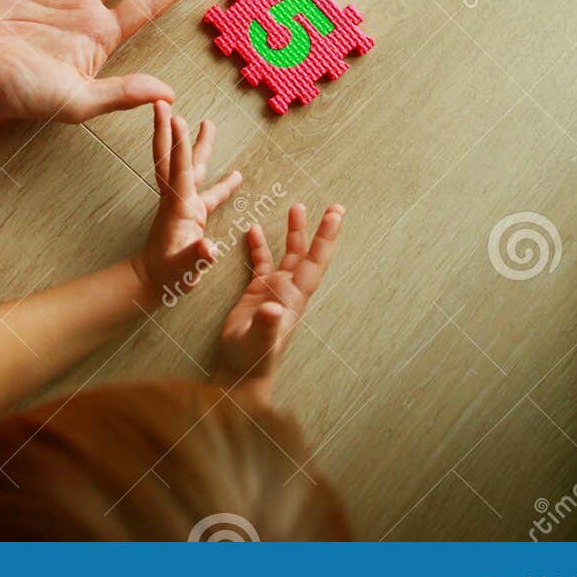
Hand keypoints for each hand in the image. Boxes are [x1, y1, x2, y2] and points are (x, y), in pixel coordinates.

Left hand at [131, 102, 241, 301]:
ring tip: (209, 122)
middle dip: (170, 130)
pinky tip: (237, 174)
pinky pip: (208, 191)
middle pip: (174, 157)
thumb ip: (197, 258)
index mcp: (177, 206)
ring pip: (190, 167)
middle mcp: (178, 198)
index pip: (179, 169)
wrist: (153, 281)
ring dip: (197, 145)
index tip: (178, 117)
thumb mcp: (183, 270)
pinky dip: (222, 183)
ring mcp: (184, 203)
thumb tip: (211, 248)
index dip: (180, 144)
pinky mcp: (191, 213)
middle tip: (164, 102)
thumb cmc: (167, 276)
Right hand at [216, 204, 343, 405]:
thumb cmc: (253, 358)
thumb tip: (273, 308)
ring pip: (288, 255)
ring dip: (293, 233)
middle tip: (334, 206)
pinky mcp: (258, 292)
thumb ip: (267, 325)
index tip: (335, 214)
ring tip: (295, 208)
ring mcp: (275, 290)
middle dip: (319, 230)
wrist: (242, 370)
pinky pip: (262, 263)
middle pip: (308, 254)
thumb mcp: (259, 342)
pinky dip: (259, 246)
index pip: (314, 262)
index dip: (325, 238)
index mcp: (293, 297)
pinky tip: (252, 230)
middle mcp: (289, 290)